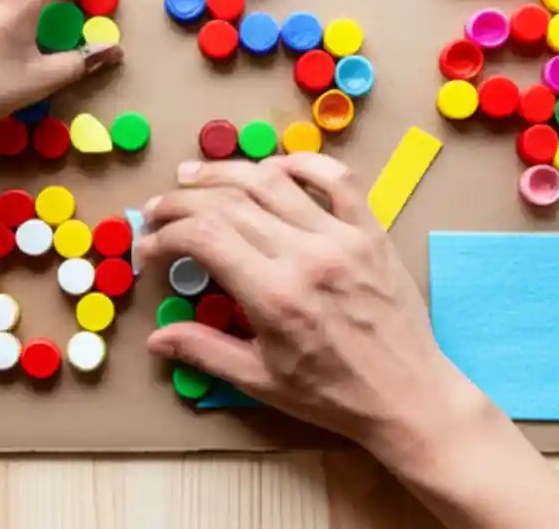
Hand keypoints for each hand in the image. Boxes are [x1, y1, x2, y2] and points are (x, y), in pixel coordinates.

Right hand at [136, 154, 479, 464]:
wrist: (409, 397)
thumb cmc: (333, 395)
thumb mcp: (261, 381)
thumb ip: (205, 350)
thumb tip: (155, 337)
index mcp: (274, 296)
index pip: (204, 237)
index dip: (166, 234)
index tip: (150, 247)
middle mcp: (306, 256)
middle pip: (229, 202)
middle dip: (182, 201)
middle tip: (159, 209)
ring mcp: (342, 237)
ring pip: (273, 181)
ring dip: (226, 171)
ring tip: (195, 175)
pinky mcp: (371, 231)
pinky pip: (337, 178)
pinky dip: (301, 163)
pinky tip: (271, 168)